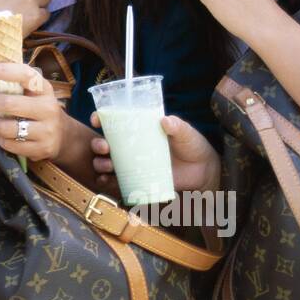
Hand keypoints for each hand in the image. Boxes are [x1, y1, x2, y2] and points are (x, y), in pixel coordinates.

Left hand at [0, 62, 63, 162]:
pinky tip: (2, 135)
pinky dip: (0, 139)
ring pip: (6, 128)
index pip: (24, 74)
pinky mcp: (41, 149)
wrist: (64, 136)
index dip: (1, 71)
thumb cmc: (40, 108)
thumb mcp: (35, 93)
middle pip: (9, 104)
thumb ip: (15, 83)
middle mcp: (48, 108)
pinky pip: (10, 145)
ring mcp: (46, 130)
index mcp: (44, 89)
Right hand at [91, 112, 219, 193]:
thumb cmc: (192, 146)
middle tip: (105, 147)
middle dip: (98, 144)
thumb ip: (177, 126)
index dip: (101, 118)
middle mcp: (131, 145)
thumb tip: (165, 120)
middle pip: (105, 143)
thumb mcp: (186, 133)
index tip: (96, 120)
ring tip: (107, 166)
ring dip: (100, 163)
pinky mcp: (136, 179)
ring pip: (106, 162)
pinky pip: (116, 181)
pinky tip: (105, 180)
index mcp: (139, 128)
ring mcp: (132, 163)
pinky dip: (106, 181)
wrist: (203, 171)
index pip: (114, 121)